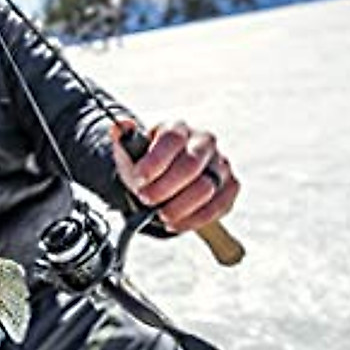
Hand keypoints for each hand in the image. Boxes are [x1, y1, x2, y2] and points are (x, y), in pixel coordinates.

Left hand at [111, 119, 239, 233]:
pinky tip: (175, 223)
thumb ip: (122, 138)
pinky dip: (194, 220)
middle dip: (163, 188)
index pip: (172, 140)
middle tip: (145, 199)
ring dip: (178, 207)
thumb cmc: (147, 164)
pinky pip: (218, 207)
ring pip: (205, 189)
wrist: (163, 178)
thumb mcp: (130, 151)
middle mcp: (204, 141)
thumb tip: (119, 127)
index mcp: (179, 128)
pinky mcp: (230, 186)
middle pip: (190, 165)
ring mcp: (221, 163)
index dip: (154, 162)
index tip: (138, 179)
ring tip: (159, 214)